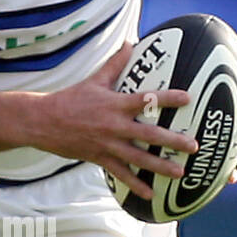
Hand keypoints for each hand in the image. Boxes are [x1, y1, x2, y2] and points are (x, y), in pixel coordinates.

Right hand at [34, 42, 196, 202]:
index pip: (147, 99)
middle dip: (173, 141)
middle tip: (193, 146)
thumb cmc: (70, 99)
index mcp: (116, 104)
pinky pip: (121, 174)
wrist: (43, 122)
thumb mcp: (94, 79)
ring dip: (160, 166)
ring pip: (139, 158)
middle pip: (149, 134)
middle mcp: (115, 126)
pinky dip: (135, 184)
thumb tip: (130, 42)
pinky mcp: (99, 158)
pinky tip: (150, 193)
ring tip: (180, 172)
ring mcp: (108, 145)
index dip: (168, 98)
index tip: (187, 98)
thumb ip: (115, 63)